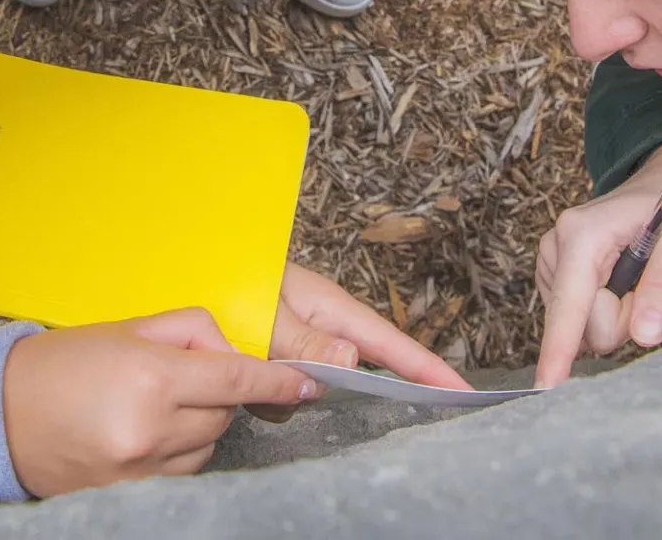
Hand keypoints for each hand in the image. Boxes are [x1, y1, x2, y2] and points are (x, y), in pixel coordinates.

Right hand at [1, 308, 319, 497]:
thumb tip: (234, 349)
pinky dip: (178, 450)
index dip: (276, 381)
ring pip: (207, 444)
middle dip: (217, 393)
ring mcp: (141, 468)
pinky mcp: (132, 494)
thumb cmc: (59, 366)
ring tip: (151, 405)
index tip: (307, 383)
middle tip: (179, 376)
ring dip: (198, 424)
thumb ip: (188, 333)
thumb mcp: (124, 329)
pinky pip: (183, 470)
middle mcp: (150, 428)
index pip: (236, 379)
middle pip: (224, 414)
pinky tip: (143, 432)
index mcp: (150, 377)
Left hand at [250, 263, 472, 421]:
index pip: (393, 346)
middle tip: (310, 387)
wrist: (197, 265)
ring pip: (317, 390)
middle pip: (358, 376)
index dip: (430, 372)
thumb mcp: (264, 310)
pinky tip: (241, 381)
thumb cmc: (230, 279)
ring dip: (285, 393)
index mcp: (331, 310)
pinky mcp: (280, 356)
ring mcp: (303, 343)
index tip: (465, 396)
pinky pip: (288, 390)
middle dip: (339, 393)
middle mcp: (324, 327)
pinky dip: (265, 394)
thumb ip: (303, 340)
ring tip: (251, 368)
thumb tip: (353, 361)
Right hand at [534, 142, 661, 387]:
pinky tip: (625, 282)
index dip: (559, 350)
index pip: (569, 307)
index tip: (545, 387)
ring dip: (619, 314)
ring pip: (583, 326)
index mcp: (581, 235)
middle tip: (654, 282)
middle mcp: (557, 246)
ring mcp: (554, 262)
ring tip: (643, 278)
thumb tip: (646, 334)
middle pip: (582, 324)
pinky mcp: (559, 275)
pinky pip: (582, 319)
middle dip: (623, 318)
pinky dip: (610, 309)